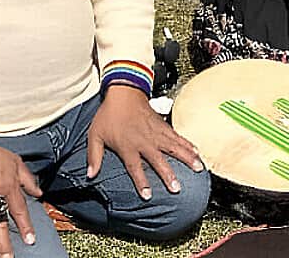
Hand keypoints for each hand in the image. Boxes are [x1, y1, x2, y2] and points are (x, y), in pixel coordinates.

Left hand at [87, 85, 202, 199]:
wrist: (123, 92)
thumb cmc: (108, 115)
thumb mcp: (95, 135)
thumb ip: (94, 156)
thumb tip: (90, 175)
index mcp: (128, 146)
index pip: (135, 167)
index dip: (141, 182)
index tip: (148, 195)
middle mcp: (144, 141)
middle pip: (159, 160)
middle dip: (168, 174)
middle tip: (177, 188)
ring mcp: (156, 133)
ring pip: (174, 147)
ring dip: (186, 158)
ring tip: (198, 168)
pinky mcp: (163, 126)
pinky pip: (177, 137)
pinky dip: (188, 144)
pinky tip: (196, 151)